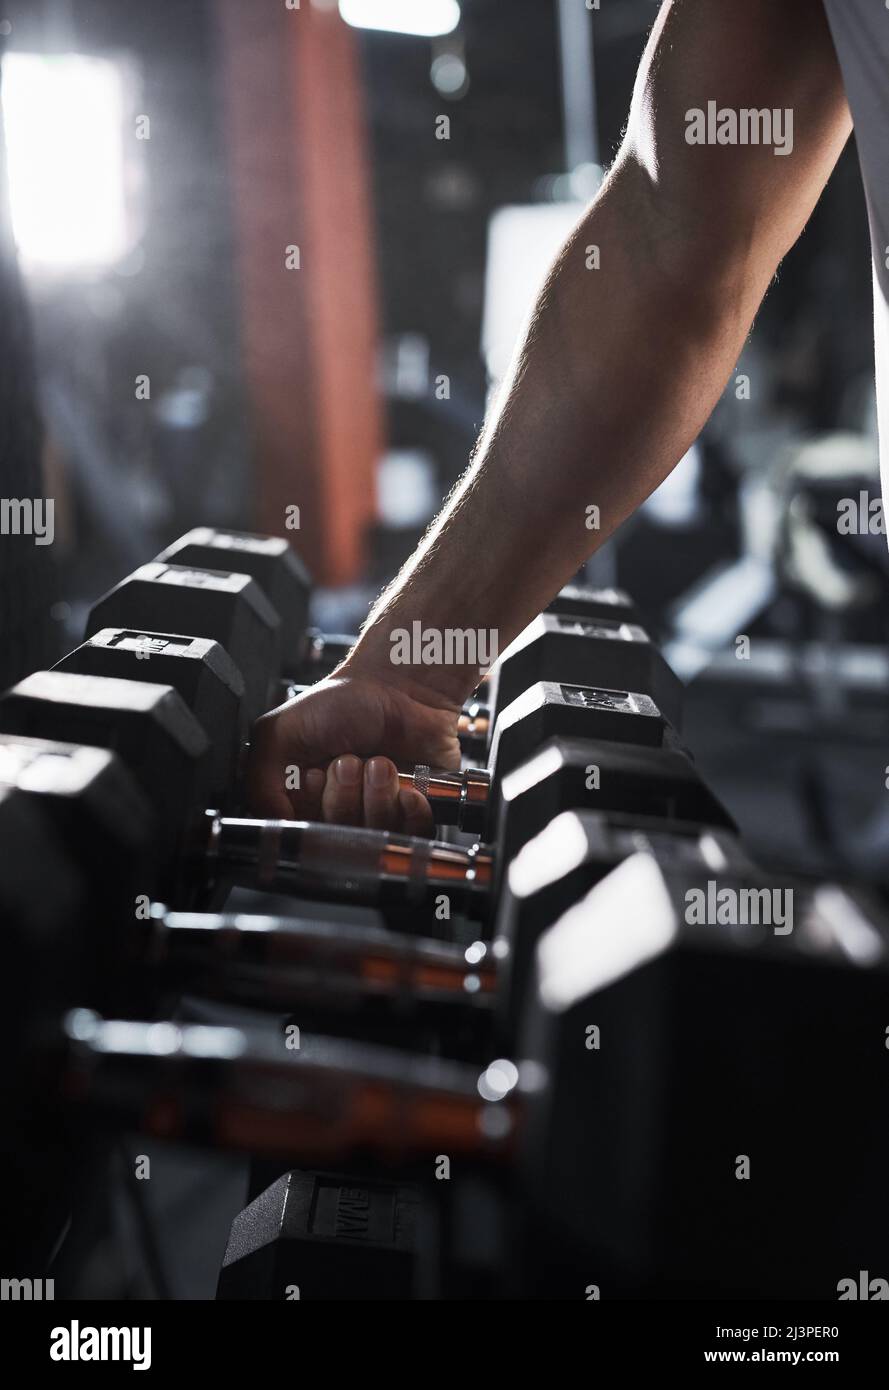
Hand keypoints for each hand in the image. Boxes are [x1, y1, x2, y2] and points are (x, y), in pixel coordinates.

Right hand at [245, 664, 461, 832]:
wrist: (397, 685)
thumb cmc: (341, 702)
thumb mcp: (278, 732)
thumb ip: (260, 783)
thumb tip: (275, 823)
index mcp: (301, 800)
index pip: (302, 836)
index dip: (310, 809)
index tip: (313, 775)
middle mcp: (337, 811)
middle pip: (338, 841)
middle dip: (342, 797)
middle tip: (348, 761)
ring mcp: (377, 814)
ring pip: (374, 836)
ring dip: (376, 796)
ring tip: (378, 763)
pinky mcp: (414, 813)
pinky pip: (412, 834)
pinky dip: (409, 812)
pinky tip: (405, 788)